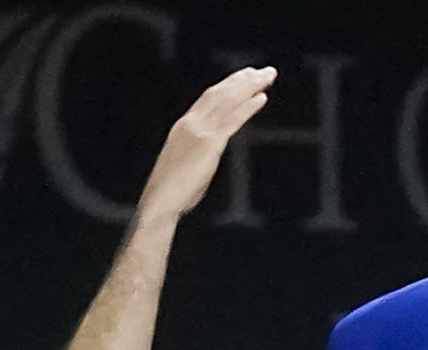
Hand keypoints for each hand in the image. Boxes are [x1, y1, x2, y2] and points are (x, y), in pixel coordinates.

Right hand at [137, 66, 276, 224]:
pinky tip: (261, 98)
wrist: (160, 200)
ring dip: (249, 87)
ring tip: (267, 76)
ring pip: (228, 101)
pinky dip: (248, 107)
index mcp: (185, 126)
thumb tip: (204, 156)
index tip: (244, 78)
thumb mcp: (184, 164)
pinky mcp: (210, 144)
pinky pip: (232, 120)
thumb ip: (197, 153)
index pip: (210, 98)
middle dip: (243, 80)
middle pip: (221, 93)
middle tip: (263, 71)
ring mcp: (200, 131)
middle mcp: (192, 122)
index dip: (228, 86)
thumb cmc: (171, 192)